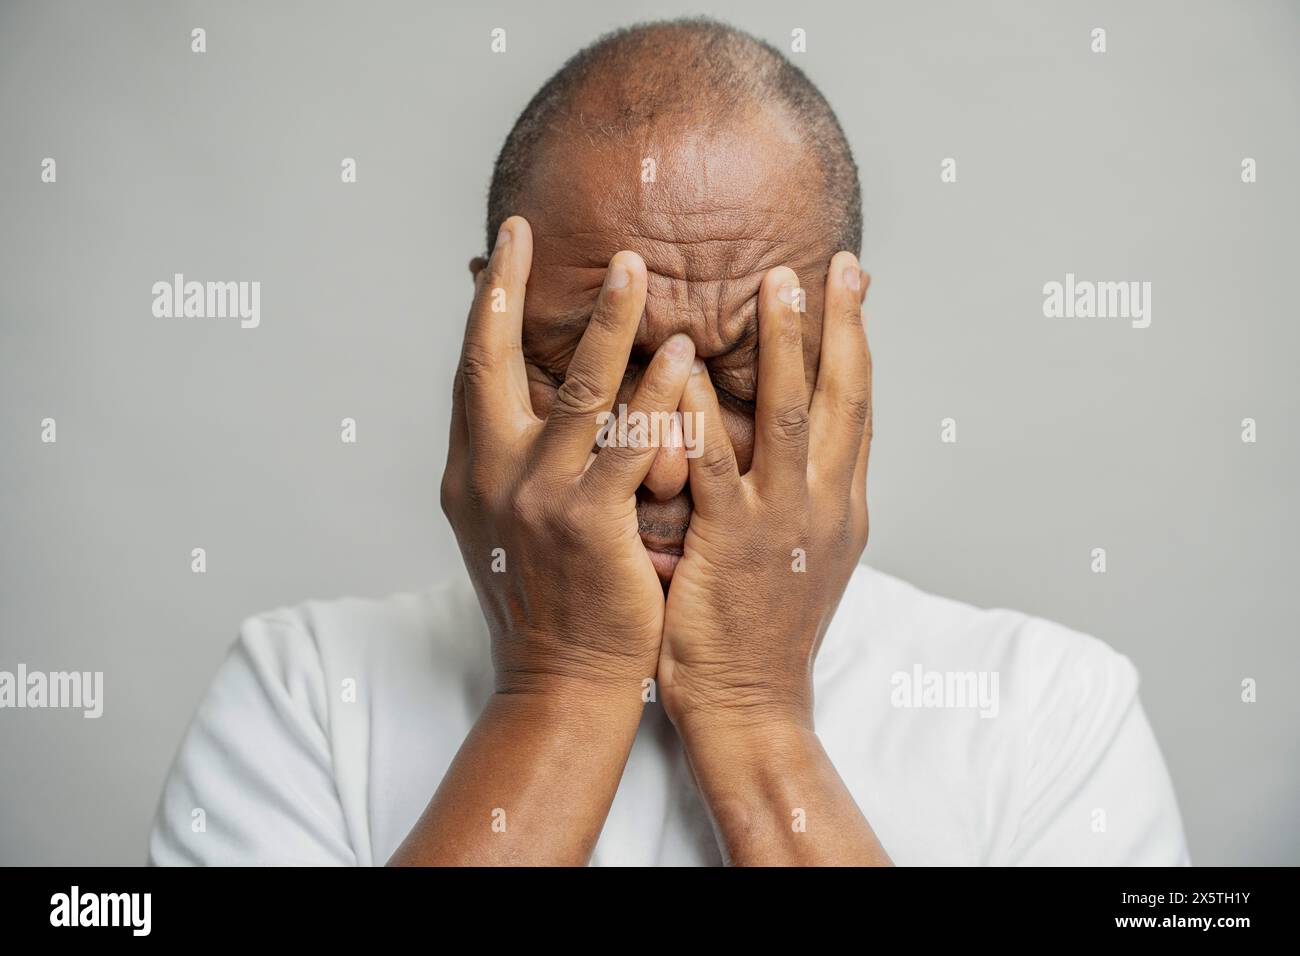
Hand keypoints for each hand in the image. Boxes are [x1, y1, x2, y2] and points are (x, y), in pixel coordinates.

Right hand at [442, 216, 696, 699]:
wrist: (562, 681)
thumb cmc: (544, 600)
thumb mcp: (503, 524)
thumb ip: (508, 460)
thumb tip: (521, 401)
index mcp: (467, 472)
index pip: (471, 372)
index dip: (485, 308)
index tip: (500, 252)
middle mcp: (489, 477)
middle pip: (493, 363)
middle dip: (512, 292)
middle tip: (529, 229)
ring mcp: (536, 500)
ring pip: (573, 393)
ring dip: (605, 325)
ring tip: (632, 269)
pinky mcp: (589, 525)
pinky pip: (629, 446)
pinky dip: (656, 396)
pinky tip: (679, 355)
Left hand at [658, 252, 871, 733]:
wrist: (753, 706)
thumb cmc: (765, 631)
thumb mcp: (804, 554)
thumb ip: (803, 493)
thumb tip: (795, 442)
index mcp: (844, 504)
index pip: (858, 407)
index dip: (858, 342)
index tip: (854, 285)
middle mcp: (827, 503)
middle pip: (845, 396)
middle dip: (842, 324)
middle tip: (836, 262)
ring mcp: (785, 521)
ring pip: (794, 415)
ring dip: (788, 345)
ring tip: (779, 284)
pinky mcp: (736, 543)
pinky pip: (718, 464)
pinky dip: (704, 412)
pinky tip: (687, 365)